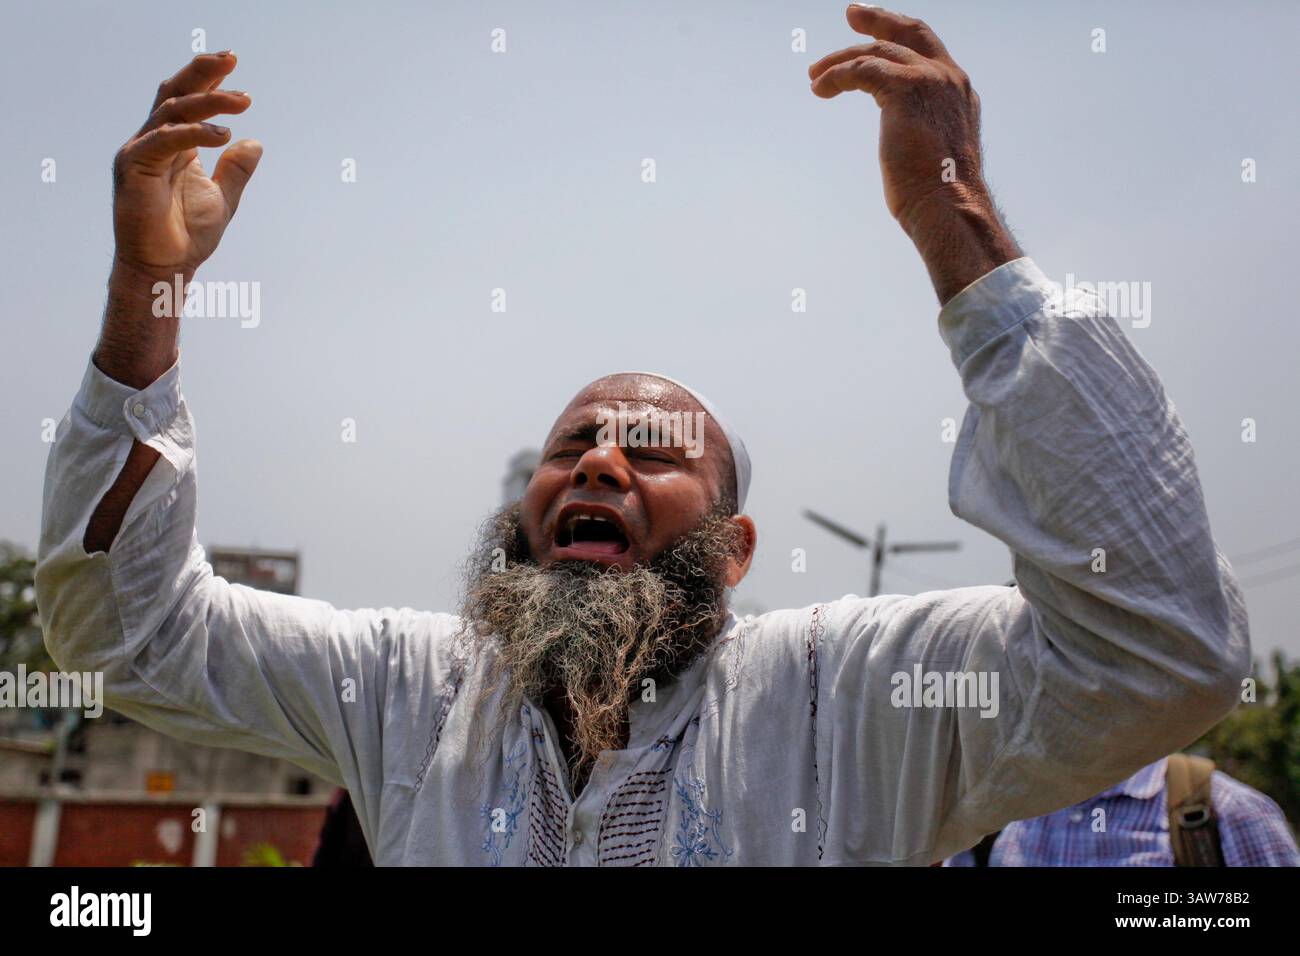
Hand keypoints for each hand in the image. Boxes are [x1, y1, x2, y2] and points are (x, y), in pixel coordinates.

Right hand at [111, 51, 260, 282]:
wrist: (165, 268)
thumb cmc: (187, 236)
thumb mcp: (223, 198)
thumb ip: (236, 170)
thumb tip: (255, 141)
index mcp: (174, 145)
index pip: (188, 101)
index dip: (208, 79)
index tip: (233, 61)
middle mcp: (154, 141)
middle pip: (175, 93)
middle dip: (202, 73)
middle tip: (231, 59)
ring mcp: (141, 151)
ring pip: (172, 111)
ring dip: (207, 101)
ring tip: (242, 100)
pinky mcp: (134, 167)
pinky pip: (164, 140)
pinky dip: (193, 133)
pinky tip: (222, 134)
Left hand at [808, 6, 1019, 302]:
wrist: (950, 207)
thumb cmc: (939, 199)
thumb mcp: (934, 157)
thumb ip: (922, 136)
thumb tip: (905, 148)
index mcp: (958, 93)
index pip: (929, 50)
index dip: (901, 36)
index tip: (877, 30)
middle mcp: (949, 79)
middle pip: (910, 32)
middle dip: (879, 19)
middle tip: (852, 13)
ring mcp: (930, 80)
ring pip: (878, 51)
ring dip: (842, 60)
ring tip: (815, 76)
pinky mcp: (906, 89)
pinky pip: (862, 68)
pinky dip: (837, 76)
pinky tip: (820, 89)